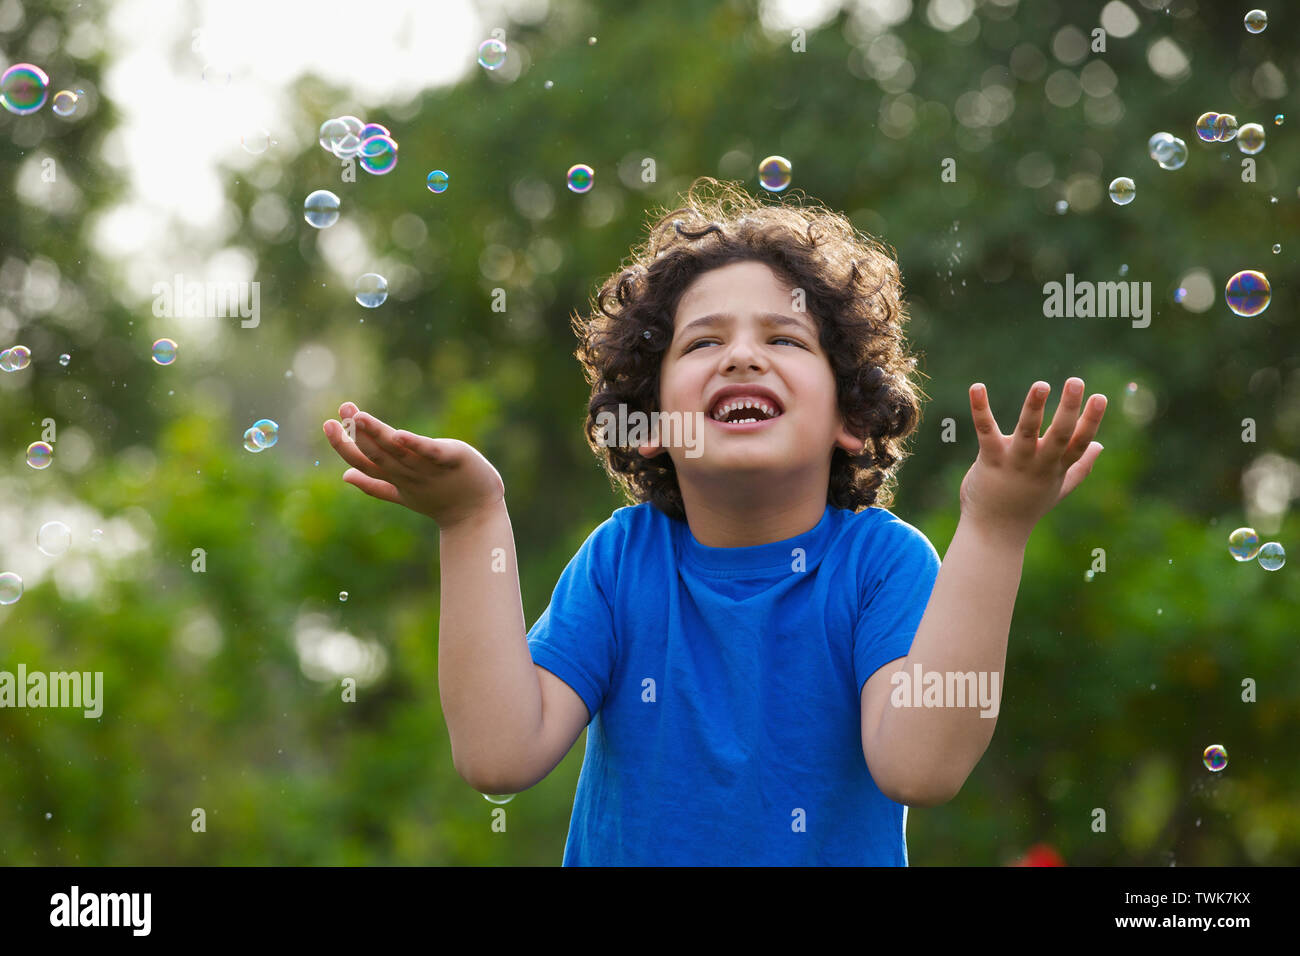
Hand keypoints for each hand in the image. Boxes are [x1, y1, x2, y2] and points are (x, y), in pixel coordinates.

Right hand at [322, 402, 505, 526]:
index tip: (328, 423)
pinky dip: (416, 445)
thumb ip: (374, 484)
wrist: (477, 514)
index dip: (344, 445)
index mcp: (396, 479)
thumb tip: (344, 475)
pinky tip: (400, 435)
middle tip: (343, 409)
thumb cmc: (440, 500)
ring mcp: (429, 469)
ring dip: (379, 434)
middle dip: (358, 434)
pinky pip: (431, 453)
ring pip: (399, 452)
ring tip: (360, 416)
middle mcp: (409, 475)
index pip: (364, 463)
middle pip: (377, 455)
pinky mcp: (453, 459)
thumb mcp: (403, 493)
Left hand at [959, 378, 1106, 543]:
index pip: (1079, 443)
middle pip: (1060, 436)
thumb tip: (1099, 445)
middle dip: (1069, 409)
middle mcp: (1039, 465)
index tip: (1100, 397)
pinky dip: (980, 409)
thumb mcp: (1058, 488)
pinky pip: (986, 431)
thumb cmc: (1025, 507)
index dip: (1091, 421)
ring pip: (1027, 432)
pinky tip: (977, 387)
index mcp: (1056, 468)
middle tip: (1076, 381)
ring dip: (1034, 408)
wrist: (993, 532)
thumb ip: (1080, 467)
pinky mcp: (989, 460)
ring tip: (1042, 385)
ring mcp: (1014, 463)